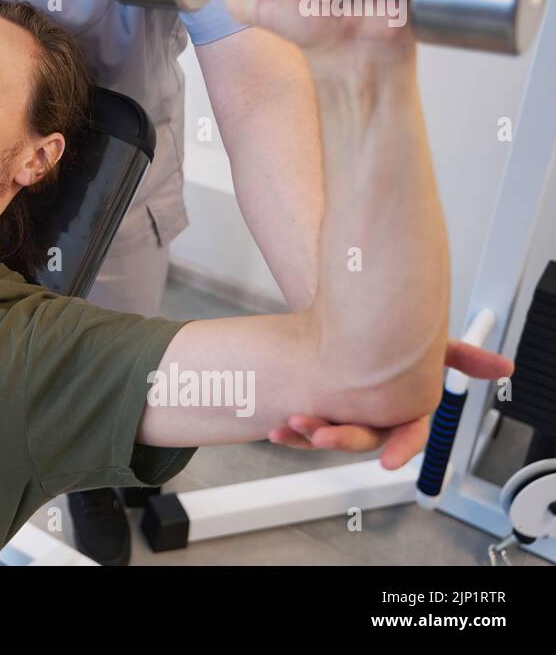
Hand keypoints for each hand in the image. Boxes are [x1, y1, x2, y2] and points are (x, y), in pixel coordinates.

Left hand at [269, 339, 514, 468]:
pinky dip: (290, 432)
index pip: (407, 435)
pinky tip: (276, 428)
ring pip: (328, 436)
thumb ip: (461, 357)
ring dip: (308, 436)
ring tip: (291, 424)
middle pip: (360, 437)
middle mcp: (371, 416)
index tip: (390, 462)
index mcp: (400, 408)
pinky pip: (303, 431)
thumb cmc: (388, 334)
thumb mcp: (425, 343)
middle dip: (339, 438)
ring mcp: (342, 415)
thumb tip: (502, 366)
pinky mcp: (316, 410)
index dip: (401, 449)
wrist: (343, 316)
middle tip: (319, 432)